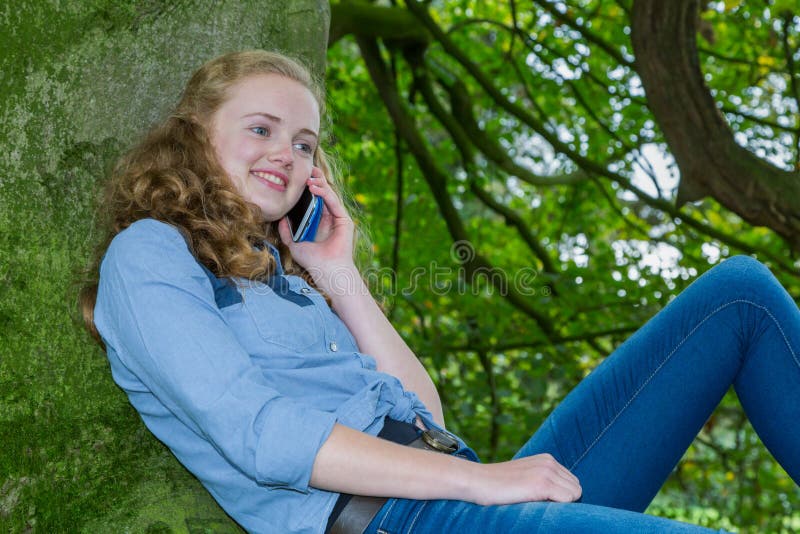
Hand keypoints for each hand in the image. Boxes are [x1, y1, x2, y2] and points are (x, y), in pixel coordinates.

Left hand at [278, 168, 357, 293]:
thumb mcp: (294, 245)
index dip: (308, 189)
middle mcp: (330, 218)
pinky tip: (315, 187)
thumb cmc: (313, 261)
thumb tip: (280, 220)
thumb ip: (287, 232)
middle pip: (323, 194)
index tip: (298, 178)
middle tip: (306, 169)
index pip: (314, 201)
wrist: (326, 271)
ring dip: (319, 184)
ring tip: (308, 176)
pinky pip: (334, 202)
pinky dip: (325, 193)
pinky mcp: (345, 220)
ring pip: (329, 195)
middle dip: (315, 180)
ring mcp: (338, 219)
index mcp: (320, 223)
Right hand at [465, 454, 581, 505]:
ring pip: (575, 495)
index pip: (572, 483)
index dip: (561, 496)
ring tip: (536, 505)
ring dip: (560, 505)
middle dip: (564, 501)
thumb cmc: (498, 485)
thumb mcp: (525, 475)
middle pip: (576, 489)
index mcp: (547, 459)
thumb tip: (565, 497)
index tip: (542, 501)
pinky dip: (558, 508)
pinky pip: (568, 500)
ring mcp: (546, 472)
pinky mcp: (541, 484)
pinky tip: (536, 506)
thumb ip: (543, 479)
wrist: (476, 481)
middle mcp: (549, 462)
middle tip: (540, 505)